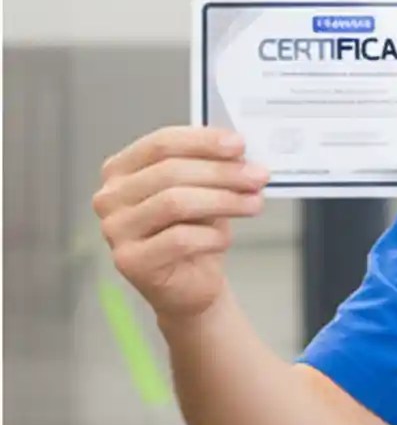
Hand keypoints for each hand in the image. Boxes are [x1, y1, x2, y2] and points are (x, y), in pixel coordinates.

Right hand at [93, 126, 269, 321]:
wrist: (190, 283)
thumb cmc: (193, 230)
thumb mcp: (203, 190)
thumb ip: (212, 168)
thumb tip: (239, 153)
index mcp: (122, 169)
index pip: (161, 143)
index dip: (202, 141)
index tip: (239, 144)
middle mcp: (110, 197)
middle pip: (170, 172)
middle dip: (222, 172)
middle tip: (258, 176)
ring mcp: (116, 230)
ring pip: (175, 203)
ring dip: (223, 200)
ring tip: (254, 204)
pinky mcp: (130, 261)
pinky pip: (179, 239)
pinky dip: (211, 236)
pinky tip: (224, 238)